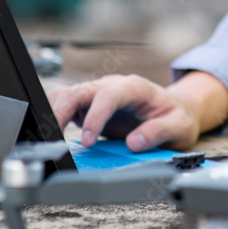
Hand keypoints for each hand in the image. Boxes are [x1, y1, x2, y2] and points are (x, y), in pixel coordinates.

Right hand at [48, 71, 227, 151]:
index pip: (108, 95)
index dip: (95, 116)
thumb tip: (135, 142)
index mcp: (135, 87)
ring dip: (54, 113)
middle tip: (53, 138)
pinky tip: (52, 135)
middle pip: (80, 90)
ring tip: (48, 138)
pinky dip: (55, 118)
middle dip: (62, 111)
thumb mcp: (179, 126)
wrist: (176, 111)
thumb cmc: (176, 116)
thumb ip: (159, 132)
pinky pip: (67, 106)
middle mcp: (113, 86)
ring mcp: (99, 95)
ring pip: (67, 95)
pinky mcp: (90, 107)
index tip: (88, 141)